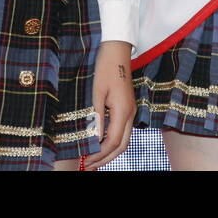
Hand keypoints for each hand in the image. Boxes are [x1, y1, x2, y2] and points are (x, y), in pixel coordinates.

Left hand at [84, 40, 135, 169]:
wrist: (117, 52)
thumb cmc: (105, 69)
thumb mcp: (96, 93)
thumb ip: (96, 116)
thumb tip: (93, 139)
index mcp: (123, 111)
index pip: (113, 141)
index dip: (100, 154)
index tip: (87, 160)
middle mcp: (130, 113)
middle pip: (122, 145)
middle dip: (107, 158)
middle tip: (90, 166)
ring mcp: (130, 111)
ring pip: (124, 139)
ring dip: (110, 151)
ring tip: (94, 159)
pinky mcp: (127, 107)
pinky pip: (122, 130)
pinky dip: (113, 141)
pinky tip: (101, 143)